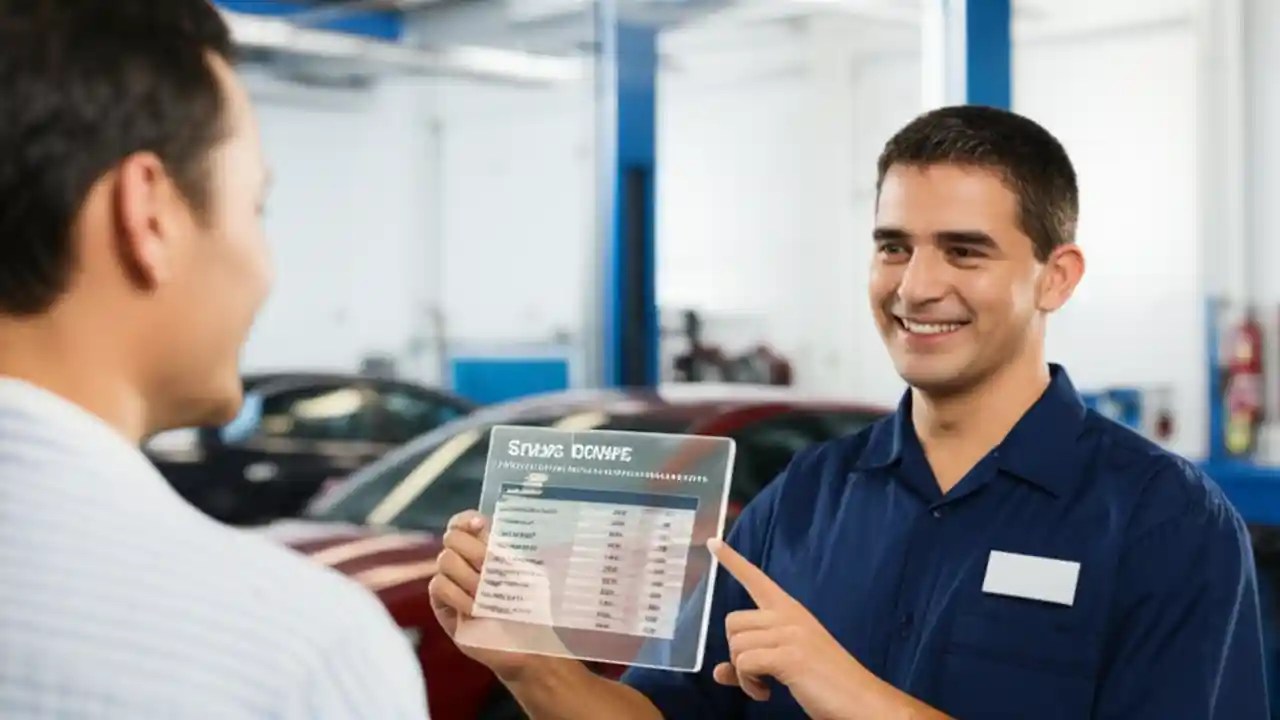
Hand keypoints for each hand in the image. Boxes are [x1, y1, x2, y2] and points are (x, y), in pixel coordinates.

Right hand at [429, 510, 543, 679]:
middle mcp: (465, 562)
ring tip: (486, 595)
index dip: (466, 520)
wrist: (527, 644)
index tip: (480, 526)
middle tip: (490, 568)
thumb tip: (491, 523)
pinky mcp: (442, 605)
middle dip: (473, 550)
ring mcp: (452, 582)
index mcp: (485, 548)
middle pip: (451, 538)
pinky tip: (474, 609)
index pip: (463, 523)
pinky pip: (439, 586)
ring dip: (469, 576)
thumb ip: (509, 546)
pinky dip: (458, 596)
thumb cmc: (533, 607)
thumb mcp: (528, 571)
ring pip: (445, 560)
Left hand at [708, 538, 938, 719]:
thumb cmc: (827, 683)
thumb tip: (718, 672)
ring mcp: (790, 634)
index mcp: (792, 611)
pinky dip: (748, 684)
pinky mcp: (789, 656)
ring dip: (743, 674)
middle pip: (733, 621)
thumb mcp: (785, 666)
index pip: (757, 579)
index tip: (713, 542)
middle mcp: (789, 616)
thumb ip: (751, 664)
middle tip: (757, 674)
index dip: (733, 560)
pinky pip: (744, 664)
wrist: (861, 701)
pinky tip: (766, 693)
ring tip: (765, 686)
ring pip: (736, 645)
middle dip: (736, 652)